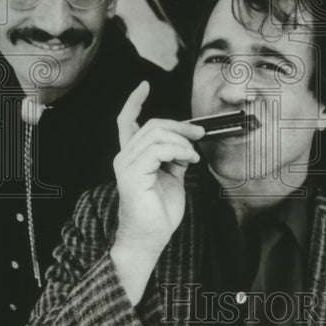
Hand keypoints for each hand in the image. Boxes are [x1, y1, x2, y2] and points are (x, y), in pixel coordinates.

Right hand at [110, 81, 203, 302]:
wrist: (149, 240)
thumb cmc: (159, 214)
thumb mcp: (173, 179)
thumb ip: (175, 159)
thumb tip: (188, 144)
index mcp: (132, 157)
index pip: (127, 121)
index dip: (135, 101)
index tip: (145, 85)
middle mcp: (124, 157)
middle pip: (152, 124)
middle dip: (180, 125)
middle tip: (200, 134)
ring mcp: (126, 164)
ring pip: (156, 133)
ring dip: (182, 141)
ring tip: (194, 156)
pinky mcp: (132, 174)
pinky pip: (157, 148)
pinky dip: (178, 150)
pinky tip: (189, 160)